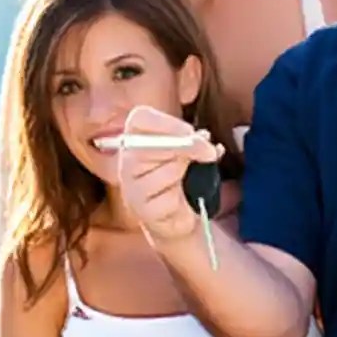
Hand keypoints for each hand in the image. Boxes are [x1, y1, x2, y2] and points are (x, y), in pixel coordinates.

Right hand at [116, 105, 223, 245]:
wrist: (173, 218)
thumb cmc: (178, 179)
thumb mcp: (187, 151)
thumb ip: (193, 140)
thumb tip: (203, 138)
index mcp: (136, 138)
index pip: (141, 118)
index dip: (169, 124)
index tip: (192, 132)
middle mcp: (127, 160)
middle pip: (153, 143)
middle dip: (187, 147)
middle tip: (209, 152)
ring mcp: (131, 186)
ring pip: (166, 171)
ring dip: (185, 173)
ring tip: (185, 180)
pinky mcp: (141, 210)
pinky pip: (169, 198)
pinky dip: (182, 199)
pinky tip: (179, 200)